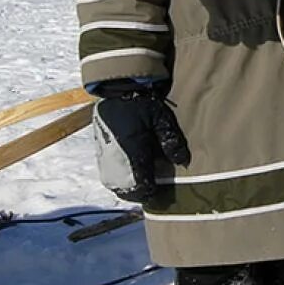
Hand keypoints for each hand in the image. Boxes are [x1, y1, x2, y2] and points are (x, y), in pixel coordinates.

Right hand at [91, 84, 189, 202]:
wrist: (115, 91)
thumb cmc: (140, 104)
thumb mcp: (160, 119)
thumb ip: (171, 141)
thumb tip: (183, 162)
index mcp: (131, 156)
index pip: (142, 189)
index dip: (153, 192)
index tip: (162, 187)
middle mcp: (115, 163)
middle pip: (129, 193)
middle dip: (142, 192)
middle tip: (154, 183)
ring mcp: (105, 160)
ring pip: (117, 187)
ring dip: (130, 187)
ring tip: (143, 178)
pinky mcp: (100, 155)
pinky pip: (109, 178)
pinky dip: (120, 179)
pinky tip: (131, 169)